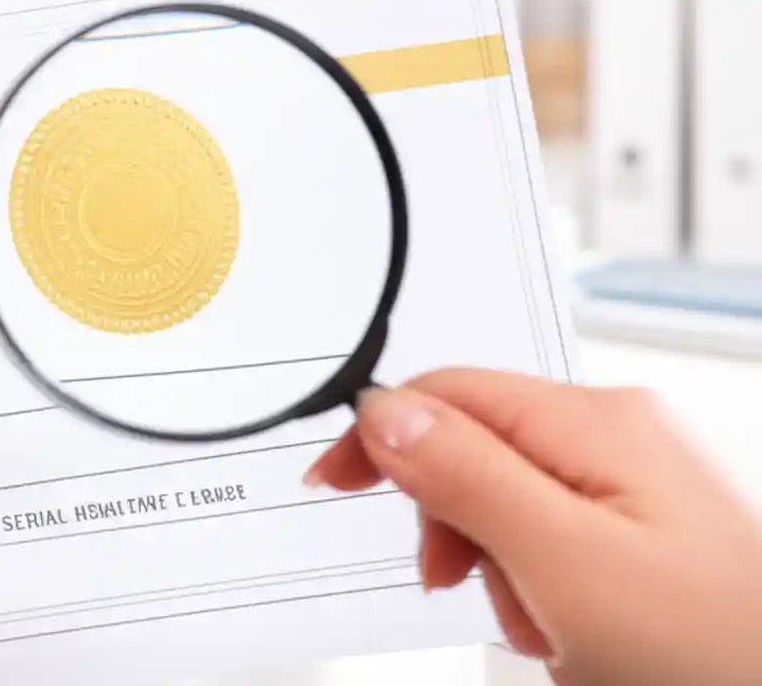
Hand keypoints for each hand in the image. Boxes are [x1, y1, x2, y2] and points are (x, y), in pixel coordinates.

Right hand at [305, 368, 761, 685]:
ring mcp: (635, 479)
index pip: (448, 394)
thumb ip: (467, 477)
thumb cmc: (716, 653)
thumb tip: (385, 410)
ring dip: (500, 569)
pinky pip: (551, 536)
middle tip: (462, 583)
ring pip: (507, 503)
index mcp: (597, 424)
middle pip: (474, 449)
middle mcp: (618, 435)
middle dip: (455, 524)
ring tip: (547, 627)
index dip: (380, 436)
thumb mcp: (565, 564)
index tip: (333, 481)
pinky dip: (539, 583)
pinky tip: (573, 628)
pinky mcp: (644, 523)